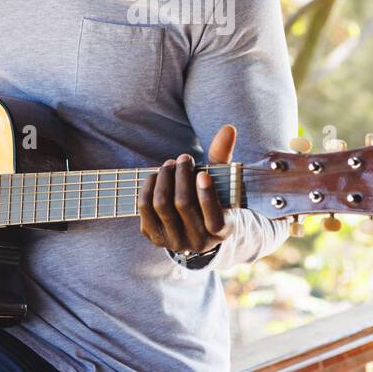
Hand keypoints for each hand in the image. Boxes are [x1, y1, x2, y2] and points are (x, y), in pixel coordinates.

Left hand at [138, 124, 236, 254]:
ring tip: (170, 164)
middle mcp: (198, 242)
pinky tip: (157, 175)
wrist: (196, 225)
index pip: (214, 220)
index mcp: (222, 231)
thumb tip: (228, 129)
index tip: (202, 173)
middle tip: (184, 158)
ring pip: (161, 205)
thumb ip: (224, 156)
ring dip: (164, 178)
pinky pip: (144, 208)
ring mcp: (174, 241)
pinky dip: (149, 187)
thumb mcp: (223, 179)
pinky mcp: (154, 236)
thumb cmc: (213, 195)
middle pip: (183, 205)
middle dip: (181, 176)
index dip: (206, 195)